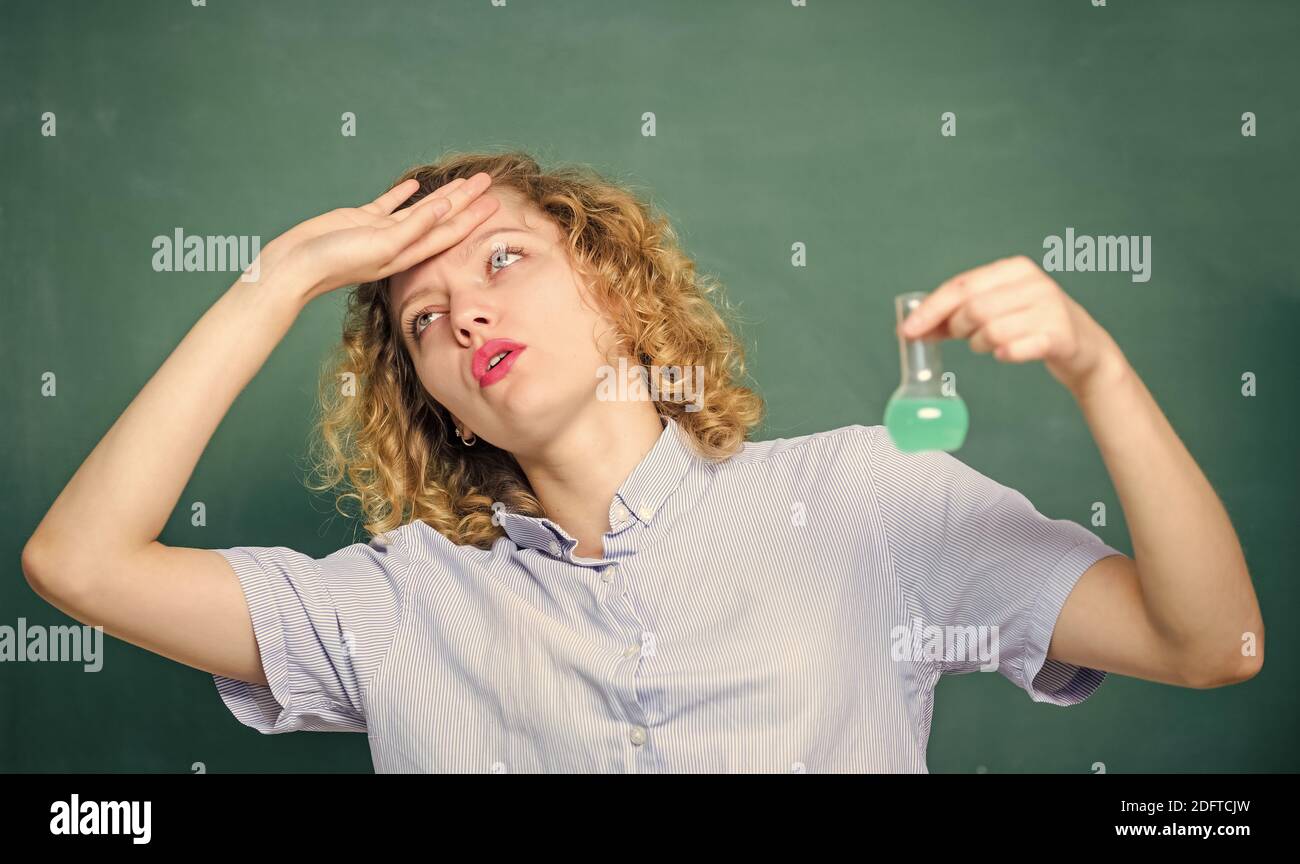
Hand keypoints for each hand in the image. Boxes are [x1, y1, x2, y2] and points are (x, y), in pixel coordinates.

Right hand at [256, 172, 499, 304]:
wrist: (296, 266)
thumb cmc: (337, 261)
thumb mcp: (382, 244)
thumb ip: (414, 227)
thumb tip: (444, 208)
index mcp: (408, 251)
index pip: (449, 231)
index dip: (473, 216)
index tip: (494, 200)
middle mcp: (400, 242)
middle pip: (441, 218)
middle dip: (465, 200)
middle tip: (486, 181)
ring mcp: (381, 231)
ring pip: (420, 209)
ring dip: (442, 195)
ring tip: (462, 181)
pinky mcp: (360, 219)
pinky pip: (389, 204)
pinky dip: (404, 194)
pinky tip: (415, 184)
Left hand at [898, 254, 1127, 395]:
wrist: (1084, 349)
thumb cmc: (1031, 327)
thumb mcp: (997, 312)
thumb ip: (956, 316)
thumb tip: (910, 329)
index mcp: (1014, 269)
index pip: (961, 286)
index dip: (930, 309)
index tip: (906, 330)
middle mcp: (1034, 283)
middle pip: (973, 308)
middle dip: (956, 327)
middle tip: (959, 337)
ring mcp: (1050, 309)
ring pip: (991, 330)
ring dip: (980, 343)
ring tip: (990, 344)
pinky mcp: (1060, 337)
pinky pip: (1017, 348)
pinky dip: (1005, 354)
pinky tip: (1005, 355)